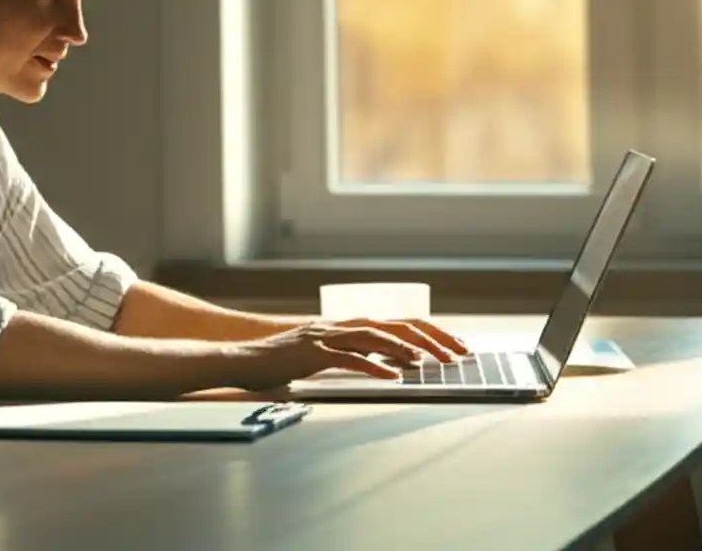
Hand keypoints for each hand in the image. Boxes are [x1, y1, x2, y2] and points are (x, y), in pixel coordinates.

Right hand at [227, 321, 467, 390]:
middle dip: (432, 338)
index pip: (399, 322)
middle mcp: (342, 325)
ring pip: (377, 336)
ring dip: (409, 350)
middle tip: (458, 353)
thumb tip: (391, 364)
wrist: (244, 359)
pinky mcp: (313, 354)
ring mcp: (327, 337)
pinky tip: (394, 379)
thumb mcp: (327, 354)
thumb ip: (356, 354)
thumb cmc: (284, 361)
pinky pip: (350, 358)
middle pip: (397, 324)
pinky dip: (374, 368)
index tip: (455, 345)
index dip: (430, 332)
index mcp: (348, 325)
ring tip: (433, 363)